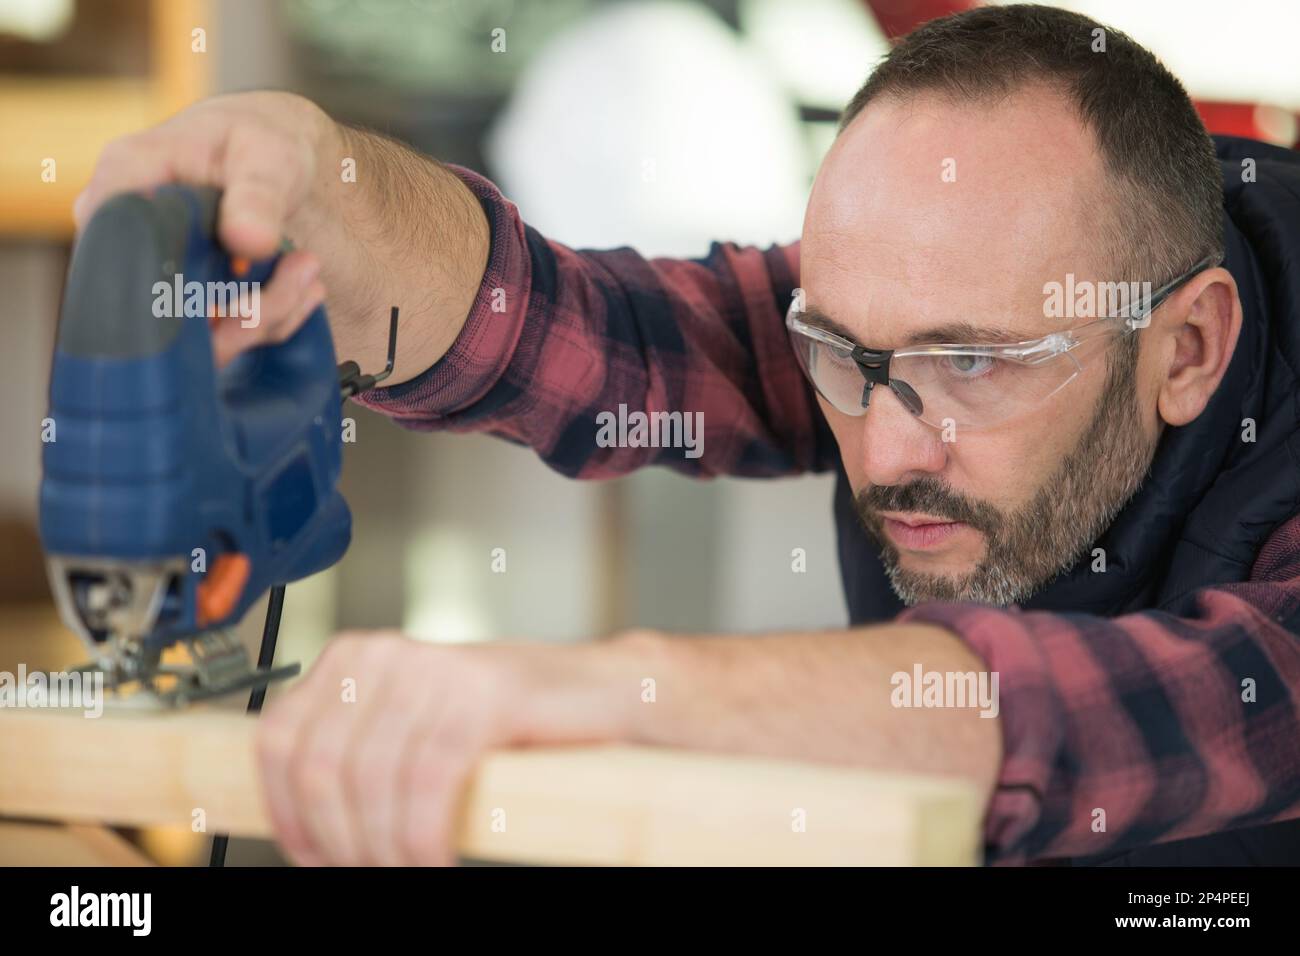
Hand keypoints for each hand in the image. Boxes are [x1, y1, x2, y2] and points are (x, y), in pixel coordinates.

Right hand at [75, 92, 335, 365]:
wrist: (275, 162)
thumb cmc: (262, 144)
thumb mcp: (270, 155)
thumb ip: (258, 195)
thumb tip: (247, 241)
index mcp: (126, 179)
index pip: (118, 245)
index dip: (172, 280)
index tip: (245, 278)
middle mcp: (124, 234)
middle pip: (157, 308)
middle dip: (241, 311)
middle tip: (303, 275)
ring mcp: (149, 273)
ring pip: (193, 336)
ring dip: (263, 318)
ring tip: (309, 273)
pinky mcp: (181, 302)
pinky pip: (218, 338)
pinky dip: (267, 323)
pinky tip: (302, 289)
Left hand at [254, 631, 642, 865]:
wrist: (602, 692)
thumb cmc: (504, 719)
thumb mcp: (411, 726)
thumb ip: (356, 750)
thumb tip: (299, 821)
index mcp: (354, 658)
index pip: (278, 740)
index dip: (286, 815)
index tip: (313, 858)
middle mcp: (387, 653)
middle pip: (320, 767)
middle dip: (338, 841)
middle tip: (367, 874)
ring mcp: (437, 668)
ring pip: (371, 781)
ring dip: (382, 848)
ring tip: (405, 871)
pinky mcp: (485, 693)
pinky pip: (429, 779)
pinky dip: (423, 835)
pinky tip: (433, 860)